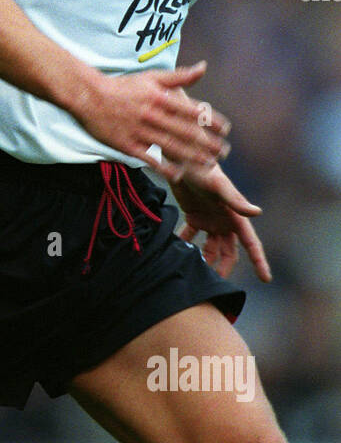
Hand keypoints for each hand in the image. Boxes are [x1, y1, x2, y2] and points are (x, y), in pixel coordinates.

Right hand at [73, 61, 229, 178]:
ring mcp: (140, 131)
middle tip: (224, 152)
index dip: (211, 120)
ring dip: (192, 156)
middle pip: (186, 131)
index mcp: (160, 98)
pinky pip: (150, 158)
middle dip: (207, 142)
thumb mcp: (151, 77)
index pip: (193, 110)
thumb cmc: (122, 86)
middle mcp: (153, 115)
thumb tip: (204, 67)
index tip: (225, 130)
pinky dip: (164, 167)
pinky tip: (178, 174)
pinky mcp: (127, 145)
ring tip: (209, 164)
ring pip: (171, 146)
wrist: (89, 96)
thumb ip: (179, 76)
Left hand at [170, 164, 271, 282]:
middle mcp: (225, 220)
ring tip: (195, 273)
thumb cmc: (204, 170)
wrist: (183, 158)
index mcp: (236, 216)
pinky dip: (185, 245)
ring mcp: (210, 219)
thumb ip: (236, 201)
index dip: (259, 261)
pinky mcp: (194, 216)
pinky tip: (176, 256)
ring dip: (204, 260)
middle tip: (215, 284)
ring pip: (210, 248)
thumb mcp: (219, 186)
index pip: (251, 243)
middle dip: (224, 268)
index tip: (266, 279)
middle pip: (229, 252)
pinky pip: (190, 236)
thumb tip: (257, 213)